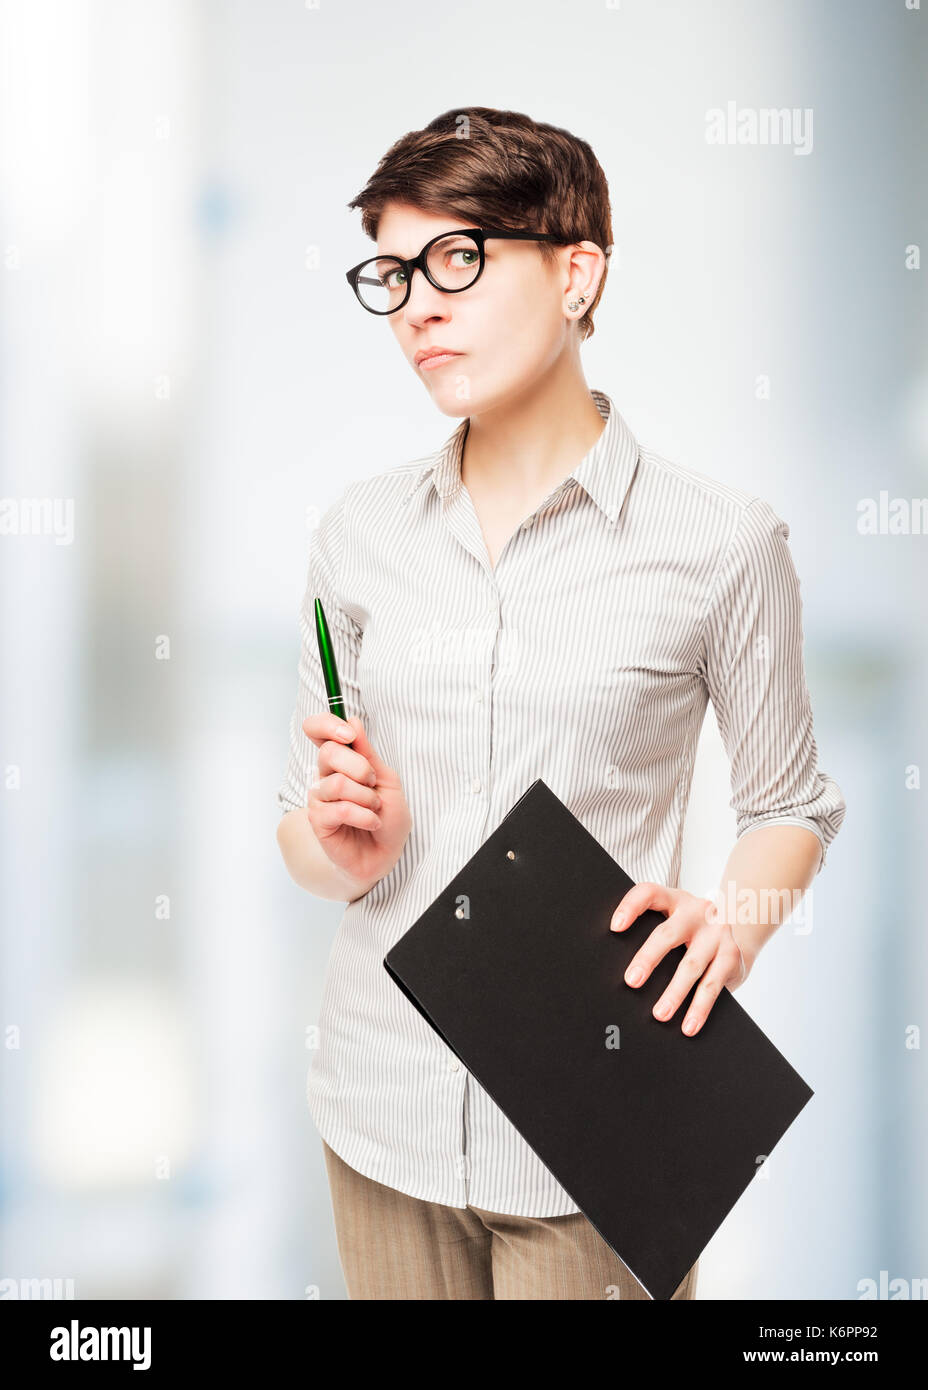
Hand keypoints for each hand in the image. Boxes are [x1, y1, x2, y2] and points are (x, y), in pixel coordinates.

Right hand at [303, 713, 411, 889]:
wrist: (385, 854)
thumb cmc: (387, 816)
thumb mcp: (387, 780)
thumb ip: (368, 753)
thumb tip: (353, 721)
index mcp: (340, 759)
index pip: (317, 728)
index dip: (328, 724)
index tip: (348, 734)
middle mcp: (325, 775)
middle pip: (329, 752)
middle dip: (360, 767)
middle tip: (373, 784)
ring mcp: (319, 798)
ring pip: (338, 783)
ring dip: (367, 798)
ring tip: (374, 809)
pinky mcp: (318, 821)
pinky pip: (340, 809)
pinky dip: (364, 816)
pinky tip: (371, 823)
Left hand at [610, 883, 754, 1035]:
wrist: (744, 926)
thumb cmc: (695, 928)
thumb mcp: (677, 919)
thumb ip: (657, 932)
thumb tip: (627, 972)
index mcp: (676, 900)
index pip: (649, 893)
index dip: (631, 906)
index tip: (614, 926)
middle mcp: (697, 912)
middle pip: (667, 934)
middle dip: (648, 958)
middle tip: (631, 981)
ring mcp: (716, 934)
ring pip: (691, 965)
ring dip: (674, 992)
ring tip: (659, 1014)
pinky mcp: (731, 956)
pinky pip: (712, 986)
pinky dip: (699, 1008)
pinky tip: (688, 1025)